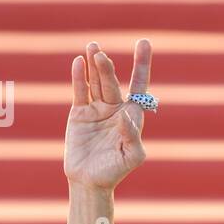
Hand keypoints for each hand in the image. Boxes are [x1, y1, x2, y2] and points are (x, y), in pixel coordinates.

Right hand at [63, 38, 152, 190]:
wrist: (89, 181)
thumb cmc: (116, 171)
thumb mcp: (132, 156)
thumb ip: (132, 136)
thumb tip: (126, 115)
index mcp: (132, 115)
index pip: (139, 84)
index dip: (141, 64)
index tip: (143, 42)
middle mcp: (115, 108)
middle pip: (112, 82)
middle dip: (107, 68)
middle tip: (100, 53)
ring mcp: (97, 109)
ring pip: (95, 82)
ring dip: (94, 66)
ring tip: (92, 47)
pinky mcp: (79, 114)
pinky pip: (80, 91)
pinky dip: (79, 77)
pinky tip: (80, 62)